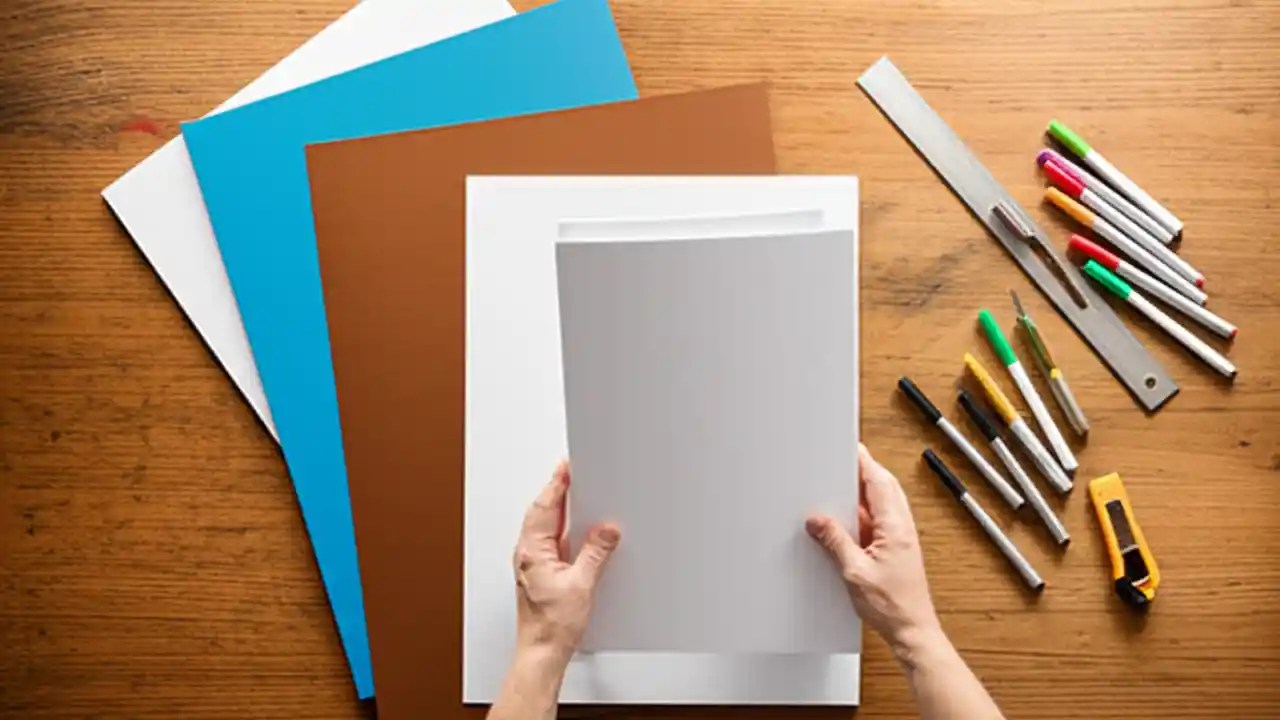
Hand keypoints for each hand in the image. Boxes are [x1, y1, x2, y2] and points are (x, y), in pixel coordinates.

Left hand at [512, 460, 620, 662]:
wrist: (542, 651)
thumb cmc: (551, 625)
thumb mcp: (582, 584)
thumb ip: (596, 553)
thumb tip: (606, 530)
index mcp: (531, 551)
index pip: (544, 507)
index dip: (556, 484)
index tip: (566, 467)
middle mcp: (527, 554)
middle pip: (542, 512)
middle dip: (556, 491)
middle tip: (570, 472)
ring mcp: (532, 563)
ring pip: (544, 526)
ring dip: (558, 509)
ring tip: (574, 493)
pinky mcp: (540, 573)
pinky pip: (550, 542)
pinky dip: (561, 529)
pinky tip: (574, 529)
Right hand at [806, 444, 939, 651]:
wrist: (911, 630)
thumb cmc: (893, 606)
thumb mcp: (853, 571)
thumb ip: (834, 541)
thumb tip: (818, 520)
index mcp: (896, 526)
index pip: (879, 480)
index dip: (863, 460)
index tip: (849, 447)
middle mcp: (902, 527)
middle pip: (882, 486)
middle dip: (862, 471)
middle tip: (840, 463)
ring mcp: (900, 537)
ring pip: (880, 503)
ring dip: (862, 493)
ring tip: (837, 490)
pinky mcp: (895, 548)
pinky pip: (877, 521)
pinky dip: (862, 513)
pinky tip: (846, 520)